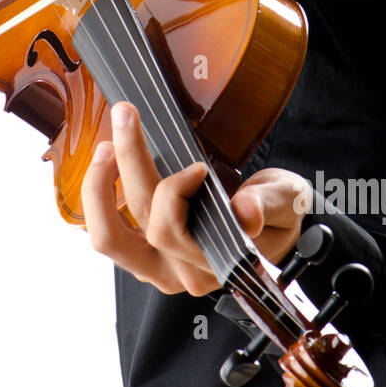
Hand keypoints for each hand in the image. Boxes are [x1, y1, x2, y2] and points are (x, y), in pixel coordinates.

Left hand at [80, 101, 311, 295]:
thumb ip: (268, 204)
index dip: (174, 192)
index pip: (173, 231)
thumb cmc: (278, 213)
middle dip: (129, 163)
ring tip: (107, 145)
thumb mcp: (286, 200)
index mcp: (216, 261)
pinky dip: (99, 200)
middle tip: (126, 115)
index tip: (196, 163)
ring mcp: (159, 268)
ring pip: (110, 238)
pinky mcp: (144, 257)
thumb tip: (246, 210)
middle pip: (140, 223)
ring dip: (99, 189)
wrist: (274, 229)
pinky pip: (109, 236)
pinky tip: (107, 162)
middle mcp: (182, 272)